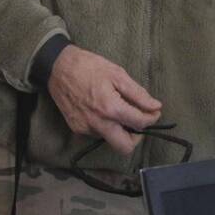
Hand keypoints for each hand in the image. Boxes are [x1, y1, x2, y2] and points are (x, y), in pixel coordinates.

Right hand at [47, 45, 162, 155]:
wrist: (58, 67)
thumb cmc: (89, 67)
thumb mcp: (118, 75)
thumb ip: (138, 94)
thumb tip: (155, 106)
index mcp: (110, 108)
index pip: (139, 123)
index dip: (152, 118)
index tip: (154, 111)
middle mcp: (97, 123)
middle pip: (124, 147)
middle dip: (137, 137)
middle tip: (139, 121)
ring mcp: (85, 128)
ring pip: (111, 140)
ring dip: (120, 130)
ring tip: (120, 110)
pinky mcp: (76, 128)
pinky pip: (98, 133)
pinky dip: (106, 126)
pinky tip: (105, 110)